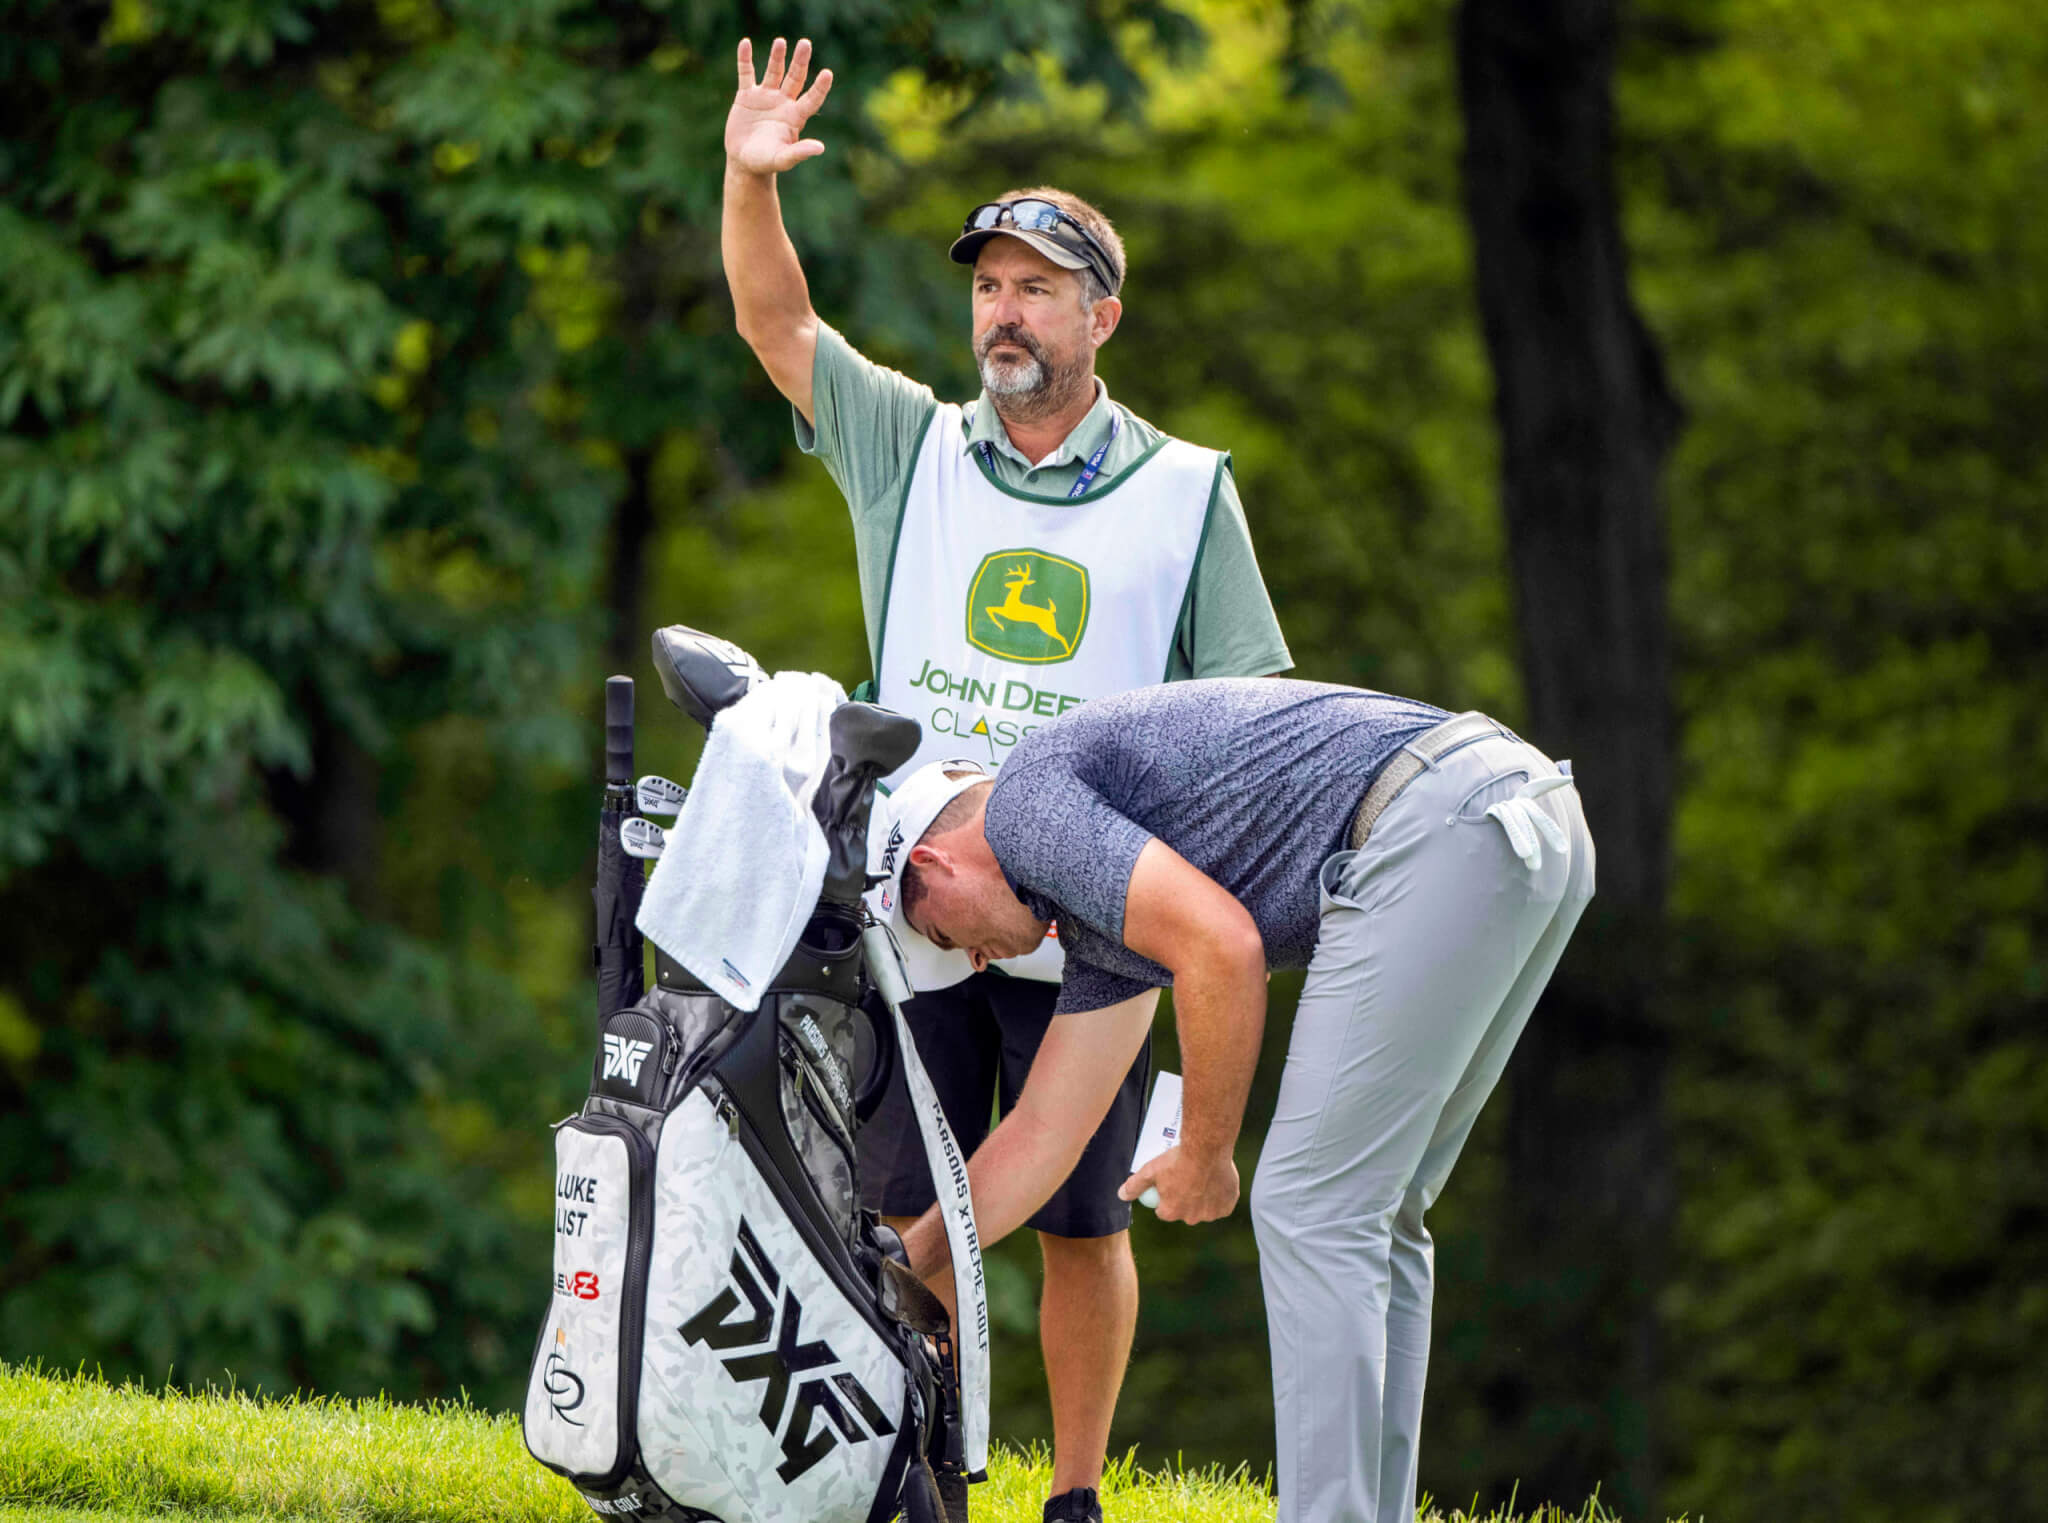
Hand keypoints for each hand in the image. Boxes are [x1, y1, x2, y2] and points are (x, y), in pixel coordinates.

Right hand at [726, 37, 833, 176]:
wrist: (744, 161)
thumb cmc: (766, 162)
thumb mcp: (782, 159)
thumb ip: (799, 153)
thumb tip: (820, 148)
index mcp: (795, 117)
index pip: (811, 99)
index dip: (820, 87)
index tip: (828, 73)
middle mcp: (783, 102)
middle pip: (795, 78)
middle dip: (800, 61)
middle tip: (805, 43)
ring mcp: (765, 96)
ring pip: (774, 71)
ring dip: (777, 56)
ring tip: (780, 42)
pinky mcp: (746, 95)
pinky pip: (746, 73)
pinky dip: (744, 59)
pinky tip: (745, 43)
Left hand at [1119, 1144, 1239, 1223]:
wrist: (1207, 1148)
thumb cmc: (1178, 1159)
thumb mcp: (1150, 1170)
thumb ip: (1135, 1185)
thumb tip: (1121, 1195)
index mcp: (1171, 1212)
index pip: (1164, 1210)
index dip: (1166, 1196)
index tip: (1169, 1182)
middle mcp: (1191, 1217)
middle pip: (1185, 1211)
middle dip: (1185, 1198)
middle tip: (1187, 1176)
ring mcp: (1211, 1213)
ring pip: (1205, 1208)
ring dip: (1203, 1197)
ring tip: (1202, 1175)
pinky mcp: (1227, 1205)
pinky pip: (1222, 1204)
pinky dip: (1220, 1195)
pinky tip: (1215, 1180)